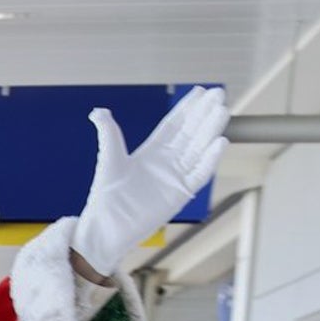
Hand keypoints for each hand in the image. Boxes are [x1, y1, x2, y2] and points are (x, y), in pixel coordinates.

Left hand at [70, 86, 229, 278]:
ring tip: (221, 111)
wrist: (106, 228)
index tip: (200, 91)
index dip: (187, 108)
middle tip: (218, 94)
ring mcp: (176, 177)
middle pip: (190, 133)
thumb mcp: (110, 160)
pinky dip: (209, 160)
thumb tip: (98, 112)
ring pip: (198, 149)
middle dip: (204, 114)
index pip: (174, 125)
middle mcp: (167, 163)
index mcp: (151, 153)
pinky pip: (199, 175)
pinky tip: (219, 143)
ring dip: (210, 131)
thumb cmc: (106, 198)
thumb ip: (109, 135)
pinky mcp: (180, 194)